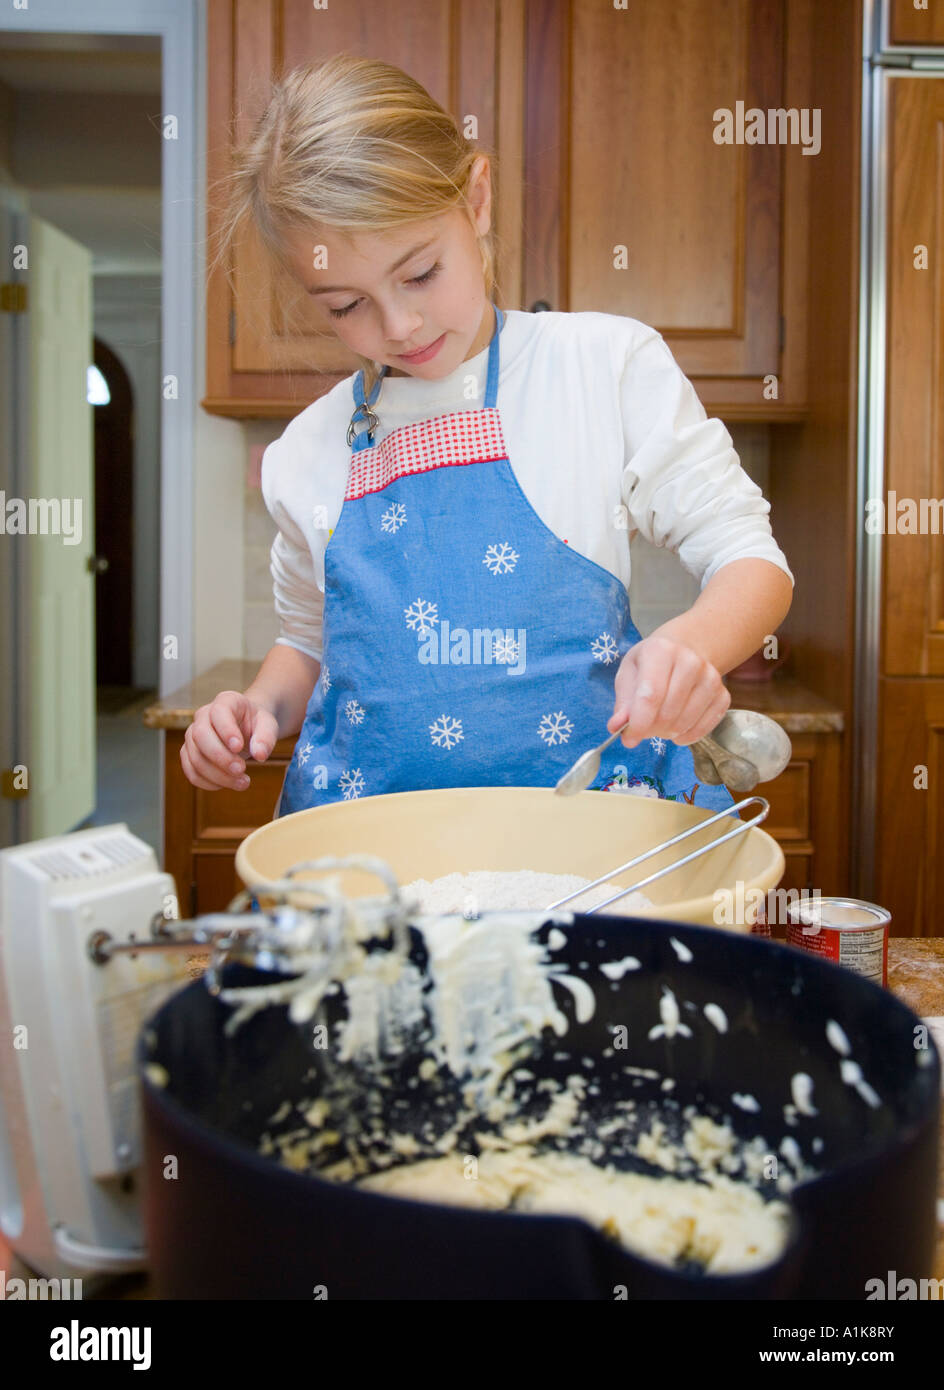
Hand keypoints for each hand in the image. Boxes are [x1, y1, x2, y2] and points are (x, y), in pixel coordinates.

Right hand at [180, 690, 280, 790]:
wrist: (246, 728)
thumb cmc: (256, 724)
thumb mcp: (268, 725)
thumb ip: (266, 737)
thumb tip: (260, 755)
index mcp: (225, 701)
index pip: (218, 712)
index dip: (226, 730)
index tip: (239, 747)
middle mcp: (203, 716)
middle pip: (200, 735)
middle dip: (220, 757)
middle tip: (241, 770)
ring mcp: (192, 735)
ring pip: (194, 757)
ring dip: (217, 775)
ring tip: (243, 782)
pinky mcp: (189, 754)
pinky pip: (191, 771)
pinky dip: (208, 783)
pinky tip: (228, 784)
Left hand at [607, 635, 729, 748]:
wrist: (684, 650)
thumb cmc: (650, 663)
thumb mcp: (629, 674)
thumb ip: (623, 702)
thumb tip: (616, 727)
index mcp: (661, 651)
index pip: (650, 695)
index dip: (639, 723)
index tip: (629, 739)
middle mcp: (690, 661)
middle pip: (668, 712)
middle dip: (651, 729)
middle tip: (643, 728)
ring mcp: (711, 678)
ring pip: (685, 722)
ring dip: (667, 732)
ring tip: (659, 723)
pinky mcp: (723, 695)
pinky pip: (704, 728)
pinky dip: (687, 736)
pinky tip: (677, 730)